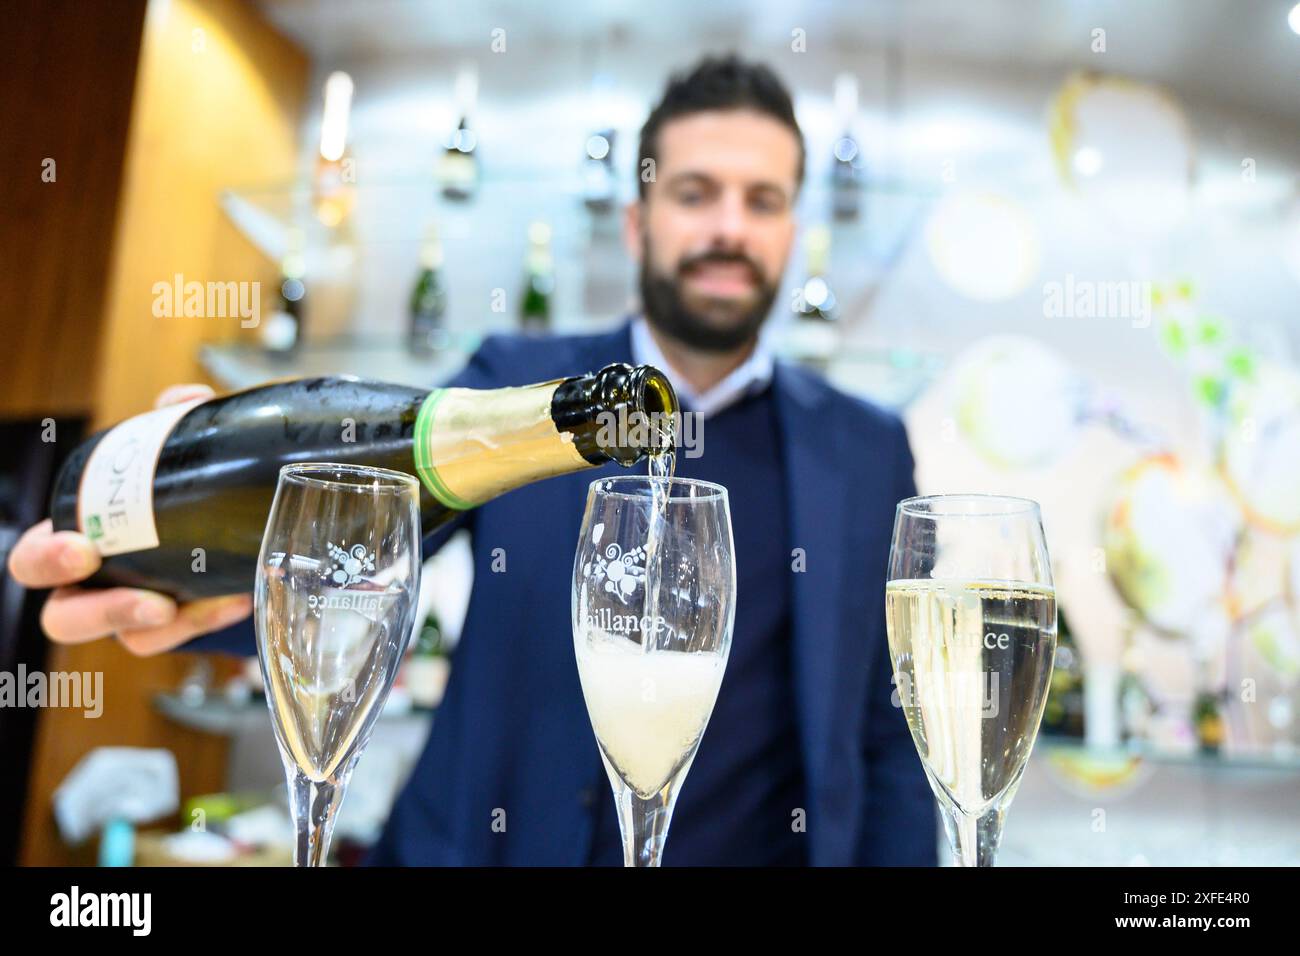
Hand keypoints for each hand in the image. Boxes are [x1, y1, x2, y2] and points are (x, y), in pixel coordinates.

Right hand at [6, 384, 251, 654]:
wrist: (217, 526)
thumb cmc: (165, 493)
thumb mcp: (165, 457)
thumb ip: (171, 423)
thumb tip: (186, 400)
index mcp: (75, 542)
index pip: (33, 561)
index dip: (46, 560)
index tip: (82, 550)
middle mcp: (94, 587)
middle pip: (65, 618)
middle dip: (102, 612)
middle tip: (149, 601)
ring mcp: (134, 615)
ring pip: (129, 641)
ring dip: (162, 627)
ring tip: (196, 606)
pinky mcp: (176, 629)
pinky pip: (181, 638)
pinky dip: (206, 619)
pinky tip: (235, 599)